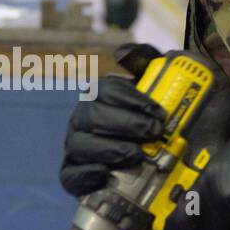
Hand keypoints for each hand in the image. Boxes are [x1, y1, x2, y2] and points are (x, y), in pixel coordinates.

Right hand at [59, 43, 165, 196]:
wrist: (159, 161)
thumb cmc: (153, 123)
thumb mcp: (156, 88)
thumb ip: (144, 62)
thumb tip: (123, 53)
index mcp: (98, 96)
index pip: (104, 89)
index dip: (130, 98)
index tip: (157, 111)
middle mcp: (82, 119)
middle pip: (92, 115)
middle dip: (125, 123)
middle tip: (154, 133)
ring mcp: (76, 148)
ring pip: (80, 144)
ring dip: (109, 149)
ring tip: (137, 155)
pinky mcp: (74, 175)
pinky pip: (69, 175)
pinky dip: (85, 175)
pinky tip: (105, 174)